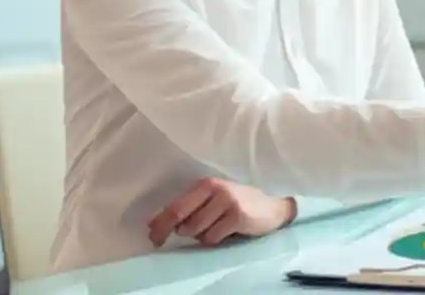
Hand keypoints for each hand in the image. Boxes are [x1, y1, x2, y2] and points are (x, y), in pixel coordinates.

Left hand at [147, 178, 296, 247]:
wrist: (272, 206)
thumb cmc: (238, 204)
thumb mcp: (212, 200)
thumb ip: (187, 208)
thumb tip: (153, 222)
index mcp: (205, 184)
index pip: (175, 206)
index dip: (159, 223)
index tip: (152, 236)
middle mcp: (215, 189)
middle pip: (181, 219)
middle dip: (172, 232)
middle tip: (163, 240)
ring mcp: (227, 202)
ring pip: (196, 231)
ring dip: (200, 236)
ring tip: (213, 228)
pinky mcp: (237, 215)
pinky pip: (212, 237)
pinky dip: (215, 239)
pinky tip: (226, 231)